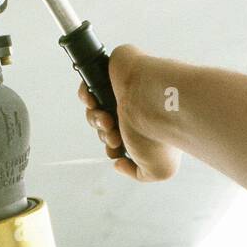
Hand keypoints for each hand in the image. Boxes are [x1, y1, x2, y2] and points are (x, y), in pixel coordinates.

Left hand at [79, 44, 181, 182]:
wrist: (158, 102)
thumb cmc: (161, 135)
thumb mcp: (159, 170)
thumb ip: (138, 173)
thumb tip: (118, 163)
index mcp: (148, 130)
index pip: (122, 141)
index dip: (113, 148)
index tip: (117, 148)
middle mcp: (137, 111)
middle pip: (107, 127)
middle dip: (105, 135)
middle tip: (114, 135)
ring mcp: (125, 93)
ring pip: (96, 110)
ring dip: (96, 120)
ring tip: (108, 120)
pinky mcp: (113, 73)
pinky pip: (89, 86)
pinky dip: (85, 96)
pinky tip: (92, 102)